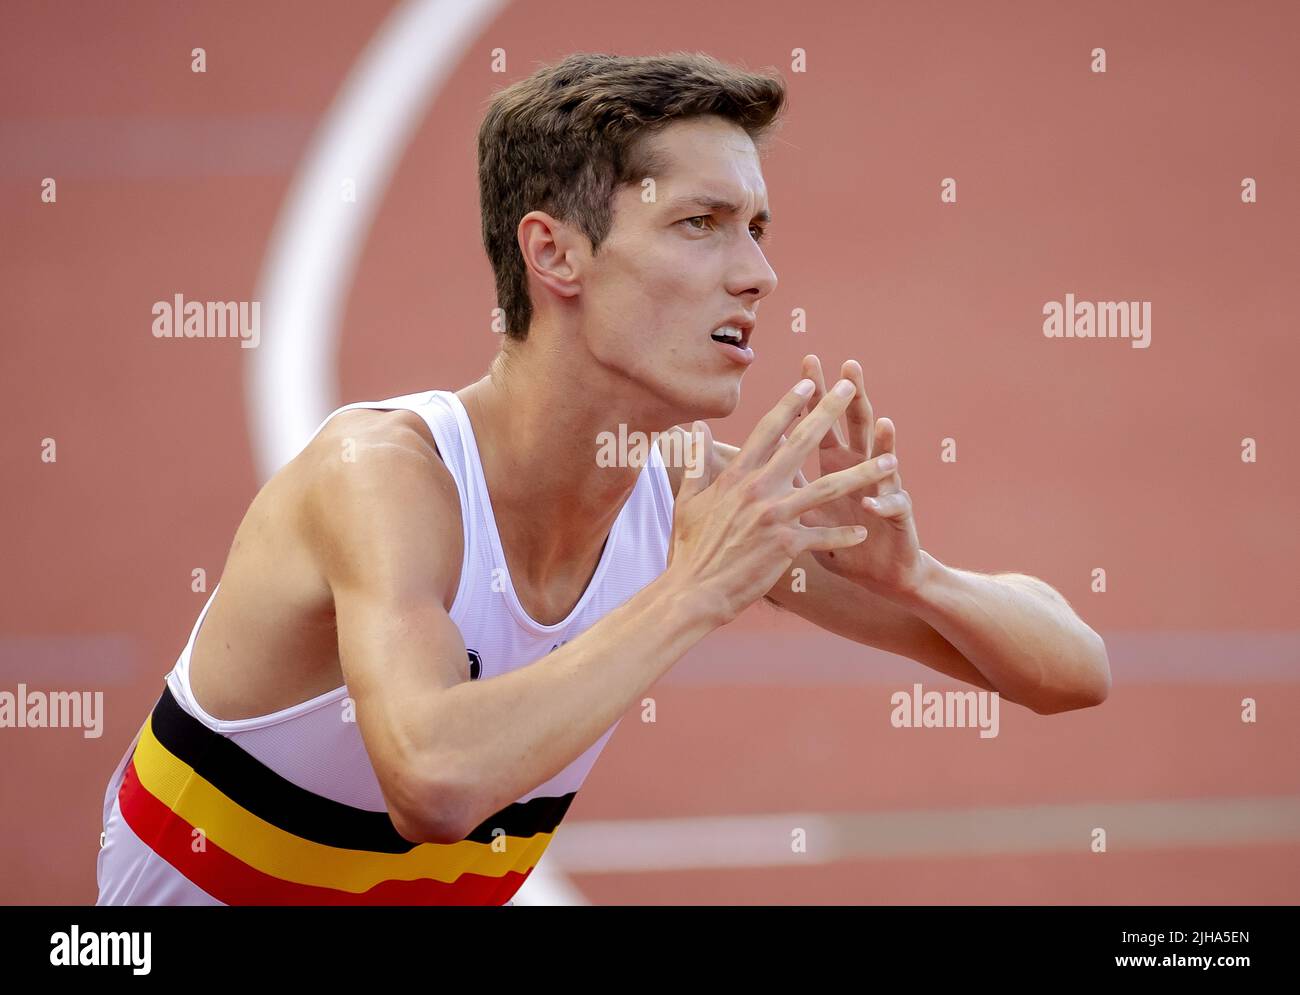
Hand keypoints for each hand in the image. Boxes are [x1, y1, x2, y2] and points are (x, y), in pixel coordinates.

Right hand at [666, 377, 896, 623]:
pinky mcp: (785, 546)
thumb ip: (698, 461)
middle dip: (828, 413)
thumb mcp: (688, 499)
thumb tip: (699, 426)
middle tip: (849, 388)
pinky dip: (843, 535)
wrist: (693, 592)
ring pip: (827, 488)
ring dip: (862, 474)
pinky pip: (823, 537)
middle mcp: (758, 490)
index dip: (789, 405)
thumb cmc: (688, 548)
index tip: (807, 383)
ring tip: (890, 462)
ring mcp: (774, 517)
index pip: (767, 430)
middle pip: (800, 443)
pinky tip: (862, 530)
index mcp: (736, 477)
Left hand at [792, 354, 926, 598]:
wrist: (875, 573)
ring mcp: (882, 488)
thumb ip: (780, 478)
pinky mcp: (898, 516)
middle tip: (850, 368)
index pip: (821, 423)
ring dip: (883, 442)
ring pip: (884, 459)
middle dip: (853, 398)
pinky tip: (876, 500)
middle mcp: (860, 468)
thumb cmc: (837, 536)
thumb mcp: (802, 507)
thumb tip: (751, 455)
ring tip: (883, 422)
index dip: (816, 396)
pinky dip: (884, 503)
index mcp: (834, 463)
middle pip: (856, 426)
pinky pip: (893, 506)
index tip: (807, 363)